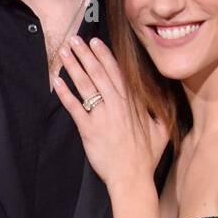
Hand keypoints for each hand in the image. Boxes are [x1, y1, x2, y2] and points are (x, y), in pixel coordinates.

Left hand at [51, 35, 168, 188]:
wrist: (132, 178)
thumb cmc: (146, 157)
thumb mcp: (161, 130)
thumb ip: (157, 111)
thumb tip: (160, 98)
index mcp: (132, 104)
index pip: (116, 73)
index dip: (104, 56)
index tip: (95, 42)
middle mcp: (116, 106)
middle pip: (98, 73)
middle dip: (85, 54)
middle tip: (74, 39)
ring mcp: (102, 117)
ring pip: (86, 86)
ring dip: (73, 67)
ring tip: (63, 52)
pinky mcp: (89, 130)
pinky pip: (74, 108)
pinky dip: (65, 94)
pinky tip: (56, 81)